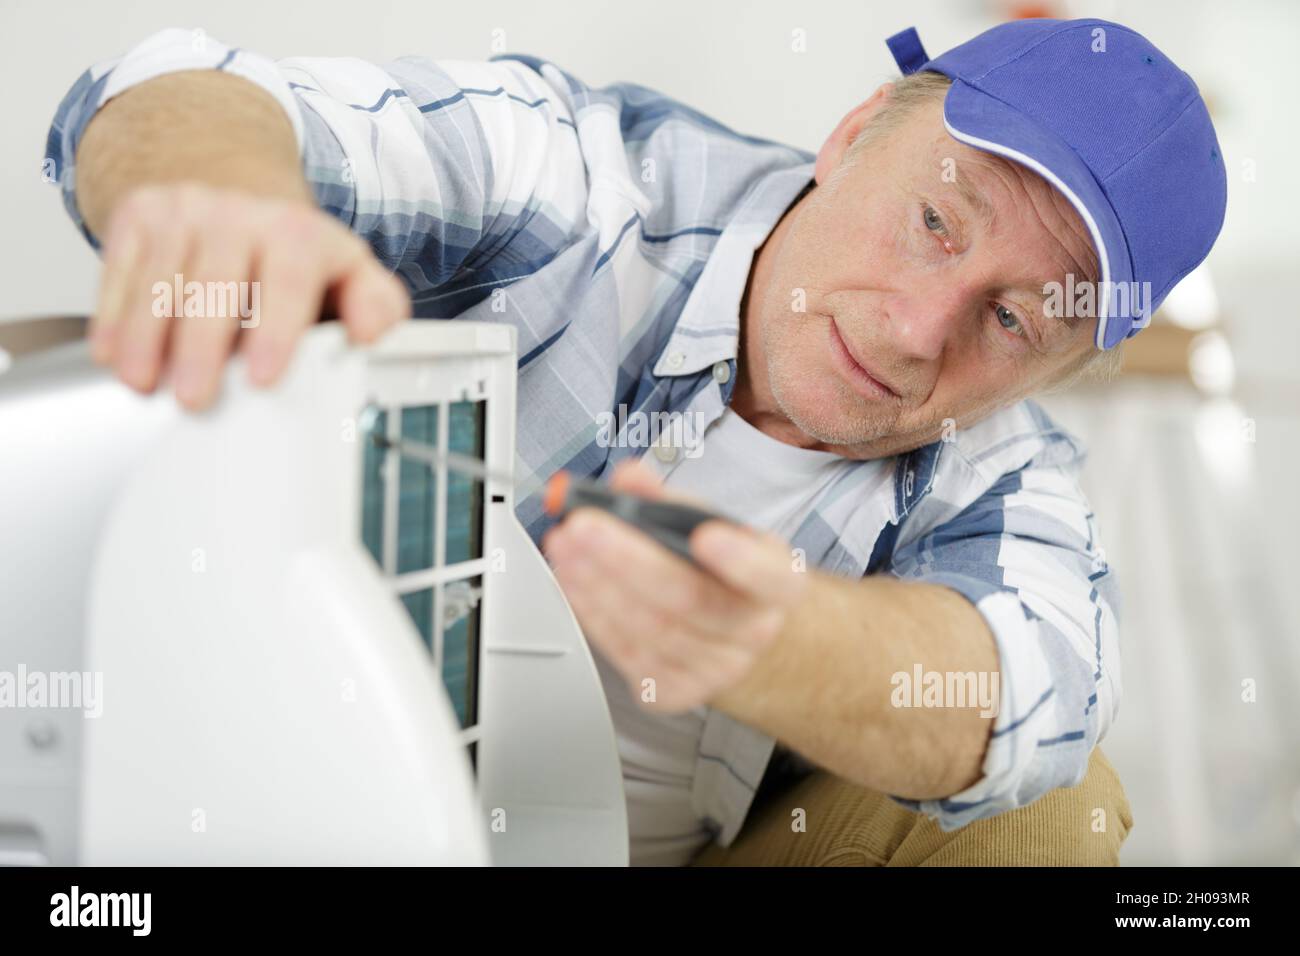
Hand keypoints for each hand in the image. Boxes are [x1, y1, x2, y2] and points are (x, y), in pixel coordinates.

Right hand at [89, 182, 408, 409]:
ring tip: (143, 383)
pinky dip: (113, 315)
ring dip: (147, 337)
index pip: (287, 281)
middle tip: (194, 398)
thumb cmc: (294, 251)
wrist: (234, 182)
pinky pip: (120, 267)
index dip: (275, 331)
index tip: (263, 378)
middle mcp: (238, 214)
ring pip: (161, 279)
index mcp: (297, 232)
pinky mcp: (139, 214)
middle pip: (215, 284)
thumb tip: (371, 335)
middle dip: (202, 347)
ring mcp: (183, 210)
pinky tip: (112, 353)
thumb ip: (376, 306)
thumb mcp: (349, 270)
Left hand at [542, 460, 807, 712]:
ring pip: (649, 628)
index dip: (740, 560)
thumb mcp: (718, 528)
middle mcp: (752, 631)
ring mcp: (715, 668)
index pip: (770, 577)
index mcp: (778, 584)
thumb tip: (630, 478)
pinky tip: (573, 581)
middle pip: (690, 600)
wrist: (742, 638)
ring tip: (565, 547)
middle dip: (628, 559)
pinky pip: (627, 653)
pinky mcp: (675, 690)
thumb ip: (672, 500)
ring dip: (597, 583)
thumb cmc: (727, 576)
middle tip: (585, 525)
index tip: (707, 535)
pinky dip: (593, 613)